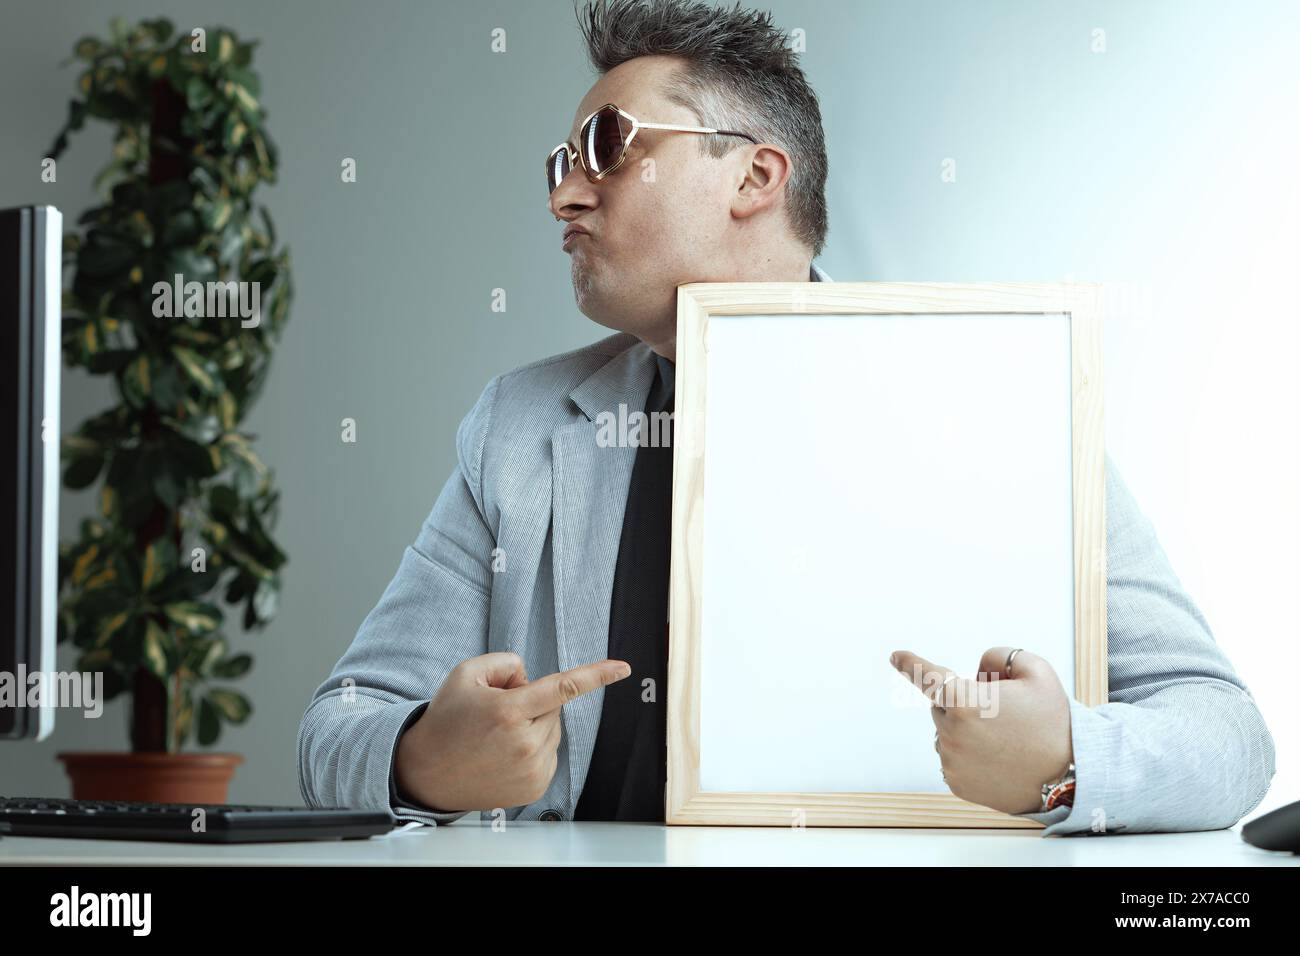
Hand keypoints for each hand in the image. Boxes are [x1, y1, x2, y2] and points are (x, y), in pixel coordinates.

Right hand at [395, 652, 631, 812]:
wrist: (426, 772)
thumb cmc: (446, 720)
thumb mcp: (467, 674)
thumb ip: (506, 662)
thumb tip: (533, 678)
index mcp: (509, 711)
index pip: (563, 687)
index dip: (597, 675)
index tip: (623, 668)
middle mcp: (524, 743)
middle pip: (554, 707)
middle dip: (534, 702)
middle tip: (498, 711)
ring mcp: (532, 769)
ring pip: (553, 731)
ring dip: (534, 726)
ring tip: (497, 736)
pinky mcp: (535, 788)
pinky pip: (549, 754)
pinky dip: (534, 748)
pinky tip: (505, 753)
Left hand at [889, 647, 1072, 814]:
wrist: (1071, 778)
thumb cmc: (1054, 723)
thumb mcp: (1036, 672)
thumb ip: (1000, 656)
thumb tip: (977, 670)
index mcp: (964, 701)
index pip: (928, 676)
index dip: (910, 663)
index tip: (896, 656)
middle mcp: (951, 732)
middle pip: (944, 705)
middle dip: (964, 702)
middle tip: (1003, 713)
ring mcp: (951, 761)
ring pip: (948, 733)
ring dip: (966, 730)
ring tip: (1005, 740)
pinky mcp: (957, 783)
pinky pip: (954, 758)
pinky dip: (969, 755)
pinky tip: (998, 759)